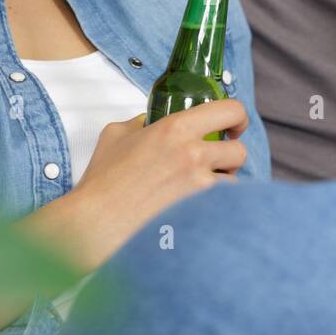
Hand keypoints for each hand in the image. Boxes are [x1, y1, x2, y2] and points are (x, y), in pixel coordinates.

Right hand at [36, 100, 248, 271]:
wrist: (96, 223)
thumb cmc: (102, 181)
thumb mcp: (116, 134)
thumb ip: (141, 123)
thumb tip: (151, 121)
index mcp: (176, 128)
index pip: (230, 110)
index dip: (238, 118)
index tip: (233, 128)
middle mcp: (194, 154)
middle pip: (239, 151)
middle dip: (229, 158)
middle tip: (213, 164)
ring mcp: (200, 187)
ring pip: (234, 182)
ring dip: (222, 185)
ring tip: (198, 191)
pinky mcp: (200, 214)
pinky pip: (223, 207)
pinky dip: (214, 207)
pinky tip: (194, 210)